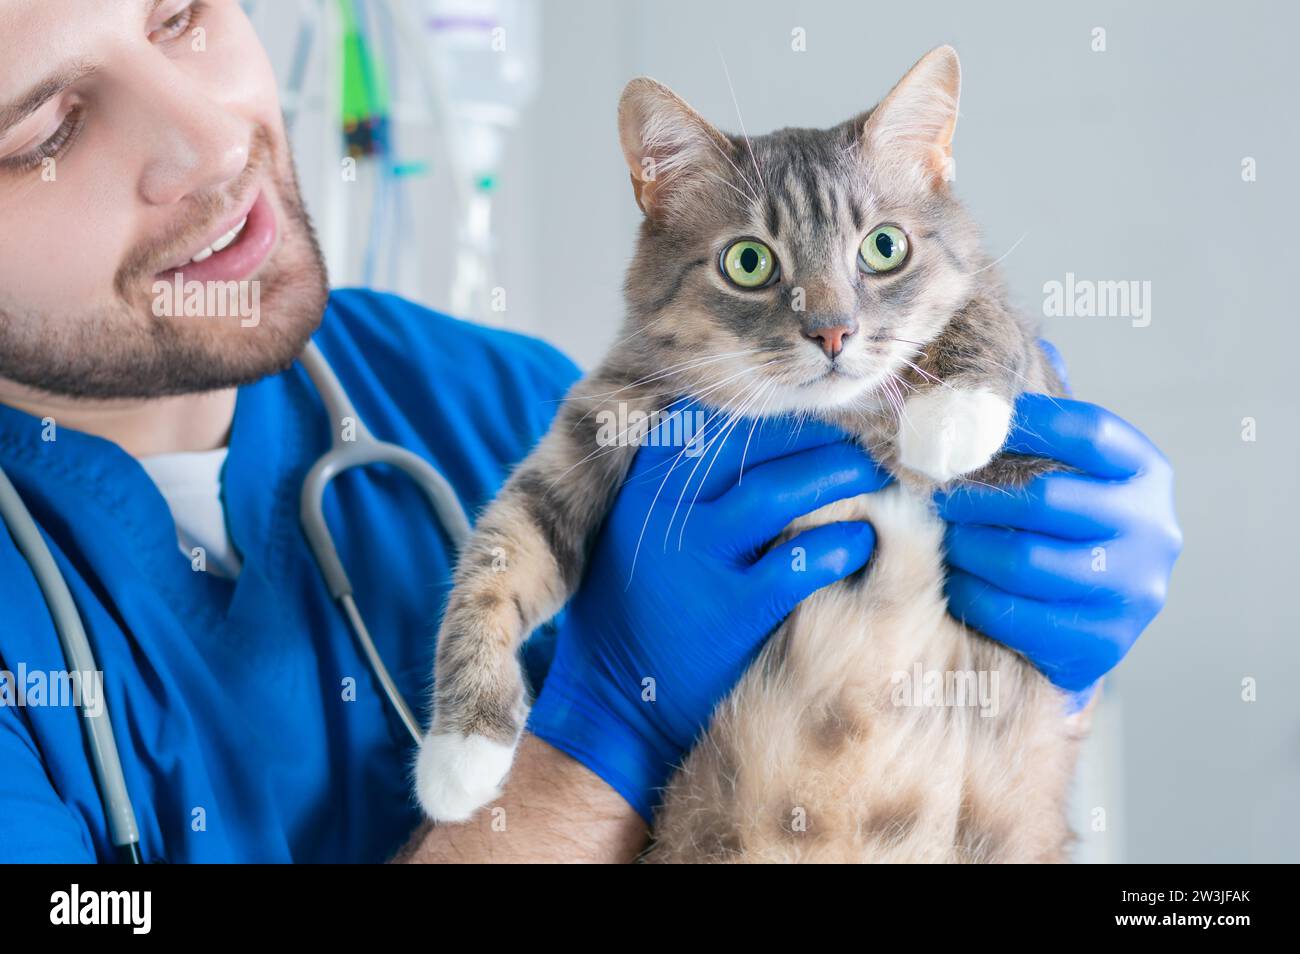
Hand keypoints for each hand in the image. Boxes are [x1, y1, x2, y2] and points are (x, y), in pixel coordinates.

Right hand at [525, 406, 891, 820]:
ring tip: (877, 483)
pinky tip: (860, 544)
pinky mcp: (728, 613)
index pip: (718, 418)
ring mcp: (694, 561)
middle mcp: (663, 512)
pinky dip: (840, 546)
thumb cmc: (636, 608)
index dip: (778, 410)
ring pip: (779, 492)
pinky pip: (799, 563)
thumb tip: (770, 433)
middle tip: (863, 448)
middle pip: (754, 444)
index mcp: (644, 484)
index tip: (819, 413)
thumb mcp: (639, 530)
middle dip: (819, 439)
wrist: (614, 705)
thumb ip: (686, 481)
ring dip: (840, 478)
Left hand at [936, 393, 1181, 710]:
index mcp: (1146, 472)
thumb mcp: (1064, 470)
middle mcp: (1153, 529)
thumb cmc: (1060, 528)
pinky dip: (971, 593)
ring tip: (935, 533)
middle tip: (928, 489)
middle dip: (972, 494)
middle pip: (1044, 498)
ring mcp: (1133, 589)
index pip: (1086, 432)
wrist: (1084, 623)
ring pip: (1023, 561)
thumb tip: (1006, 348)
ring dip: (964, 545)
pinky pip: (1014, 613)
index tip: (962, 422)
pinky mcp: (1103, 642)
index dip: (1020, 423)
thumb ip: (1040, 423)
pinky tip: (951, 577)